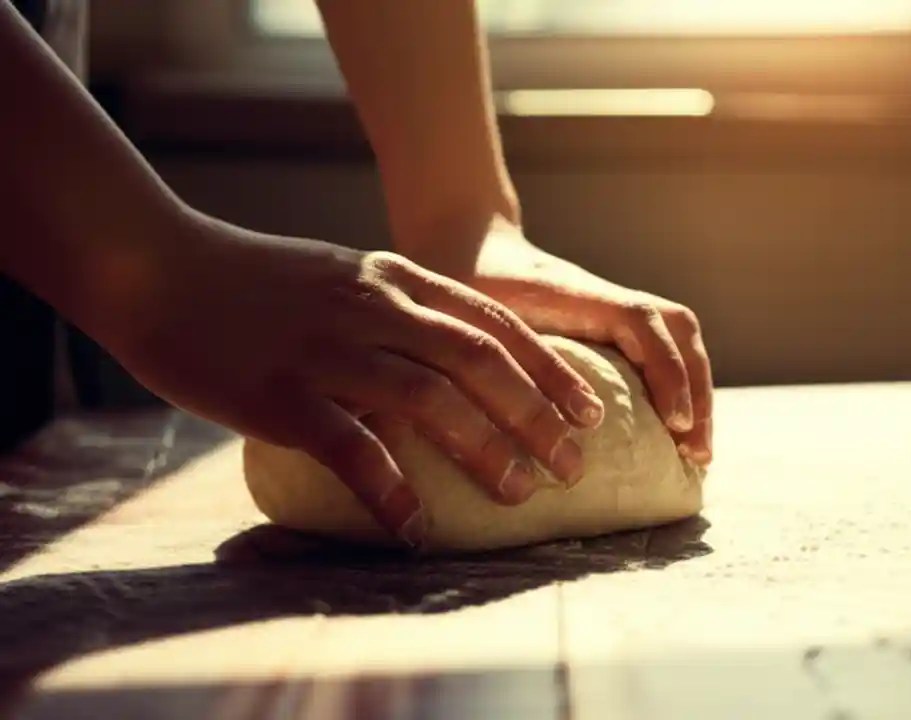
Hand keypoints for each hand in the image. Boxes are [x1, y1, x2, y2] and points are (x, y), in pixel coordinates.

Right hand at [93, 212, 603, 545]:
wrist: (158, 268)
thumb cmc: (253, 280)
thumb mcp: (342, 272)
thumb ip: (398, 304)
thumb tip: (452, 352)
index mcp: (393, 278)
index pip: (494, 324)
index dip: (550, 369)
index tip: (590, 408)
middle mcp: (374, 309)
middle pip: (479, 364)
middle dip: (537, 416)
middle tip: (573, 465)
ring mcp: (329, 350)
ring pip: (430, 402)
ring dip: (484, 451)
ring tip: (521, 494)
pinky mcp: (281, 394)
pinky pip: (351, 447)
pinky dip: (390, 487)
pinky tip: (417, 525)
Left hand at [467, 221, 713, 464]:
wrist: (468, 241)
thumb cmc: (463, 282)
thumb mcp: (468, 317)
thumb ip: (492, 356)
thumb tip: (513, 425)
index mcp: (573, 292)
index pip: (640, 320)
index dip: (665, 370)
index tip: (674, 424)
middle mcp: (603, 296)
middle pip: (677, 327)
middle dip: (696, 390)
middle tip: (696, 453)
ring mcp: (612, 306)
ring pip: (676, 338)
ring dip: (694, 392)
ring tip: (694, 451)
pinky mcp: (610, 322)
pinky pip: (660, 349)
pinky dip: (677, 388)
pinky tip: (673, 432)